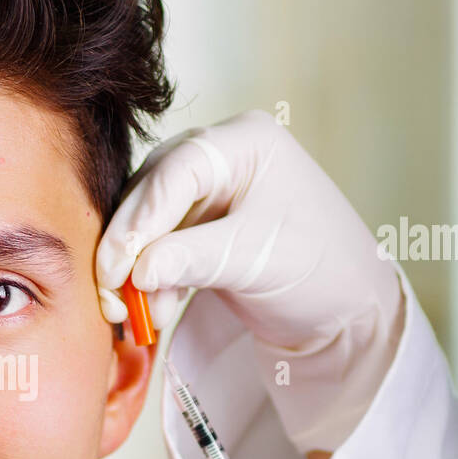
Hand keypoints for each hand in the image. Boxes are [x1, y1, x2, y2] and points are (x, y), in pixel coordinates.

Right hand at [95, 110, 403, 453]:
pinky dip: (153, 280)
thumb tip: (136, 270)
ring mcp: (209, 190)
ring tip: (138, 315)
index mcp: (243, 143)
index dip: (138, 220)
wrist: (347, 310)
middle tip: (112, 294)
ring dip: (137, 271)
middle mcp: (220, 157)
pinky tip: (155, 312)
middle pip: (151, 194)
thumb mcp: (253, 260)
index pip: (174, 172)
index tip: (116, 267)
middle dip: (128, 249)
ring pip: (149, 223)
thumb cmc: (319, 269)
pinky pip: (160, 246)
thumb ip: (190, 259)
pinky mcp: (200, 226)